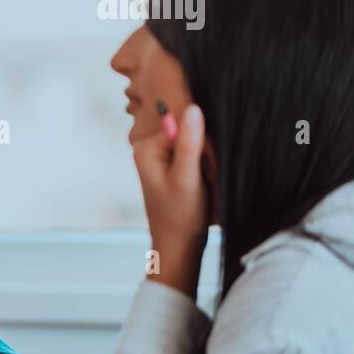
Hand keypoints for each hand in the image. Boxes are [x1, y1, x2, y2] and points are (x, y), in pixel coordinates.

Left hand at [132, 103, 210, 297]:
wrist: (179, 245)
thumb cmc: (181, 215)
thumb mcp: (188, 178)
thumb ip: (189, 143)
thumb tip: (193, 108)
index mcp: (146, 148)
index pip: (186, 127)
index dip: (202, 147)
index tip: (200, 172)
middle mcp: (150, 150)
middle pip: (192, 136)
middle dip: (204, 159)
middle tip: (201, 184)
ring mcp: (162, 159)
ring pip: (198, 149)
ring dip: (207, 167)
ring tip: (202, 189)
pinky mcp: (173, 168)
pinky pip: (197, 160)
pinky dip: (205, 173)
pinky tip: (202, 189)